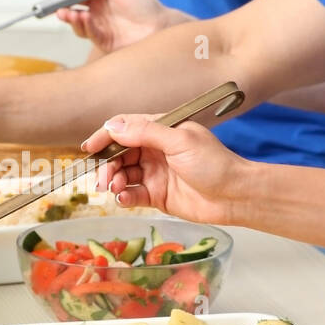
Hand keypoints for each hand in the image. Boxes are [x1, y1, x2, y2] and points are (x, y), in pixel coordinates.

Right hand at [51, 0, 182, 58]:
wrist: (159, 26)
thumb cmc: (145, 5)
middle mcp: (98, 13)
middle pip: (72, 9)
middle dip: (61, 7)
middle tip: (54, 5)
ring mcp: (99, 28)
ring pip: (77, 24)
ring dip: (70, 18)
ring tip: (69, 13)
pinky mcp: (103, 41)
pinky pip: (89, 34)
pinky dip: (84, 26)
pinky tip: (84, 18)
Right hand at [84, 114, 251, 224]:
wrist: (235, 196)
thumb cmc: (214, 164)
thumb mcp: (179, 140)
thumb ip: (145, 132)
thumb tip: (113, 125)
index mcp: (161, 130)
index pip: (125, 128)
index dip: (105, 136)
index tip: (89, 148)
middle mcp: (155, 150)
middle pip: (119, 153)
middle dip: (107, 165)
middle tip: (102, 179)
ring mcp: (155, 173)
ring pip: (122, 175)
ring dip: (113, 181)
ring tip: (115, 189)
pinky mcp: (157, 195)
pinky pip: (132, 194)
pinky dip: (124, 197)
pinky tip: (124, 199)